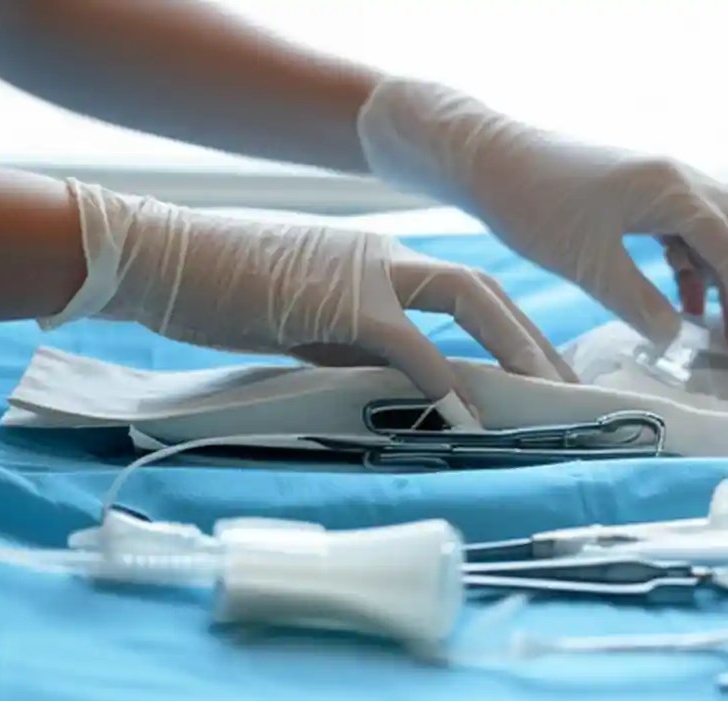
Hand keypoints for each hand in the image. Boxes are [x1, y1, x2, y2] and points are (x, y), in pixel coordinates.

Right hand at [42, 179, 574, 424]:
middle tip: (567, 383)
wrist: (160, 258)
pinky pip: (410, 343)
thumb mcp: (297, 319)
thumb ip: (346, 342)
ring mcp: (365, 273)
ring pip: (466, 299)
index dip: (506, 323)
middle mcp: (382, 257)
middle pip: (482, 287)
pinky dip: (444, 378)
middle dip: (532, 334)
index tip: (533, 364)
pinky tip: (469, 414)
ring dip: (514, 345)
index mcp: (373, 260)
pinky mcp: (340, 302)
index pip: (460, 288)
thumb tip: (386, 383)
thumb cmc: (218, 289)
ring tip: (547, 395)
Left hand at [358, 78, 727, 363]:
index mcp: (674, 191)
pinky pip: (688, 235)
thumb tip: (682, 341)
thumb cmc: (531, 205)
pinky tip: (688, 311)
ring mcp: (663, 185)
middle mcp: (680, 180)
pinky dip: (697, 273)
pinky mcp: (641, 196)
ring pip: (721, 235)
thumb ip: (639, 303)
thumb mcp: (586, 264)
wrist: (489, 160)